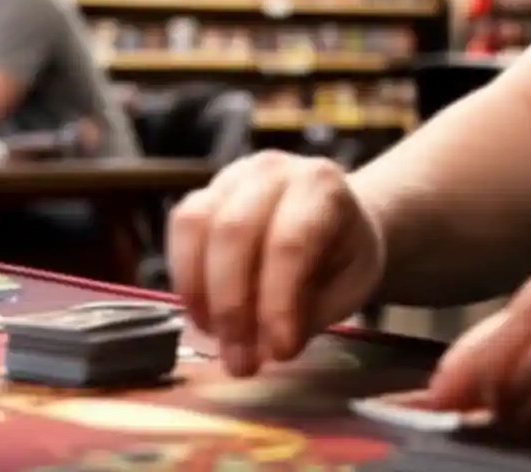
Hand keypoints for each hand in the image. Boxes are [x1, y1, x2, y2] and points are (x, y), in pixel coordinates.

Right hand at [167, 150, 384, 377]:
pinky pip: (180, 230)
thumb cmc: (343, 254)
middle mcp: (272, 170)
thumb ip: (309, 313)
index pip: (290, 243)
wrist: (333, 218)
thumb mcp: (350, 286)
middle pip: (234, 232)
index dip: (278, 302)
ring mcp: (231, 176)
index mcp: (322, 186)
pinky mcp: (203, 193)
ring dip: (200, 294)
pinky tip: (203, 314)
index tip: (280, 353)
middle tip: (240, 361)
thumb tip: (264, 348)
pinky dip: (185, 279)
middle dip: (232, 306)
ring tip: (218, 340)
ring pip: (197, 226)